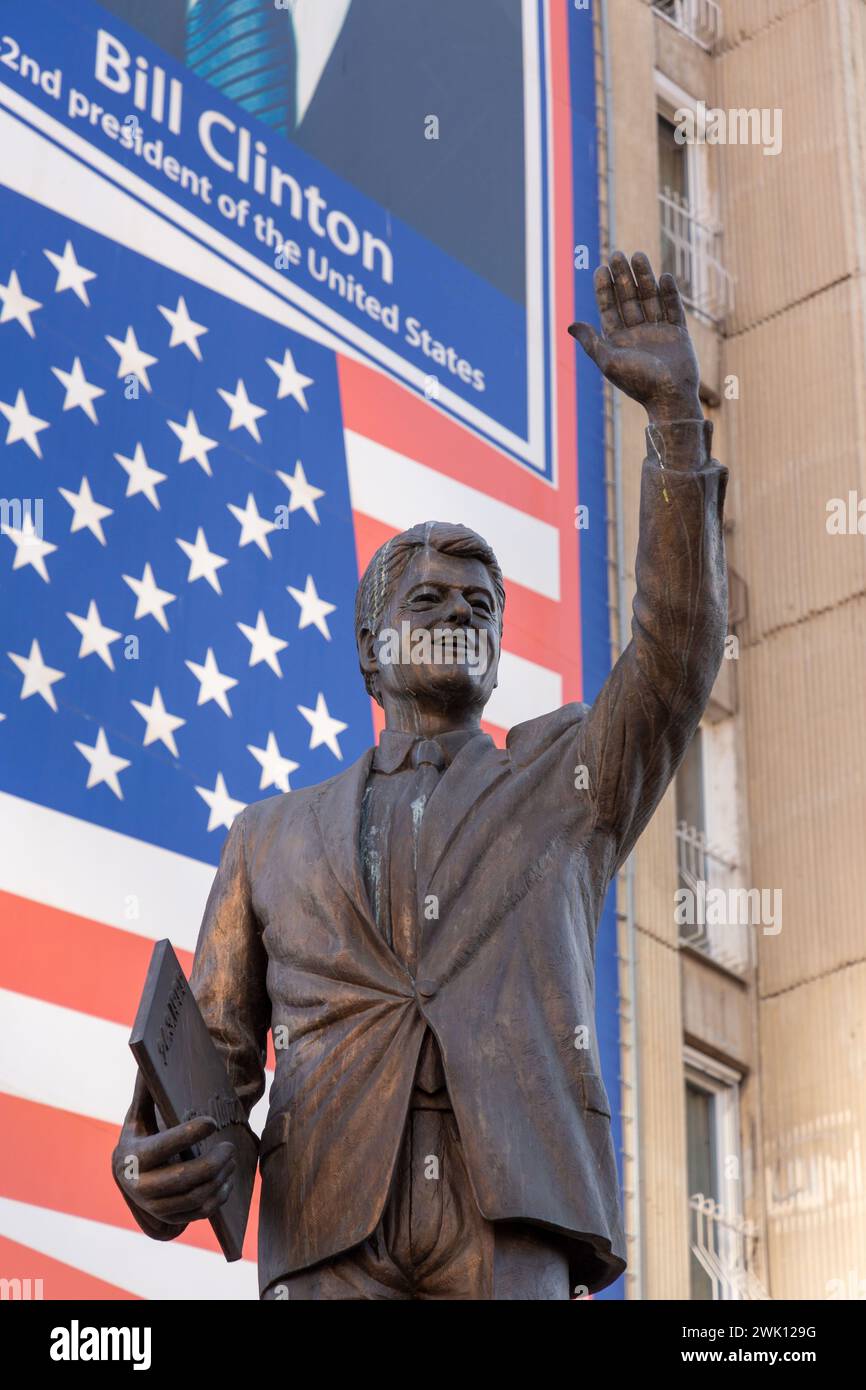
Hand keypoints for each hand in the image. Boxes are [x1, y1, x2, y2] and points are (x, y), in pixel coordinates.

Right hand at [112, 1071, 235, 1227]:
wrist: (129, 1176)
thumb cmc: (141, 1137)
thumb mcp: (138, 1116)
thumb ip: (146, 1091)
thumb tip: (149, 1056)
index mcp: (132, 1157)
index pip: (163, 1147)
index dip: (188, 1134)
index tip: (212, 1122)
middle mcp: (139, 1187)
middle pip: (184, 1178)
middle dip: (213, 1162)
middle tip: (231, 1146)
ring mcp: (154, 1207)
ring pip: (195, 1196)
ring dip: (219, 1178)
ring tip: (231, 1159)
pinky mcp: (169, 1218)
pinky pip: (199, 1213)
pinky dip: (217, 1198)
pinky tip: (227, 1181)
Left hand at [569, 252, 701, 425]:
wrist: (670, 397)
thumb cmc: (637, 382)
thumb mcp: (608, 361)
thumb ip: (591, 342)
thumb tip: (570, 324)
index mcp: (618, 341)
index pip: (609, 309)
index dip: (605, 288)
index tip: (601, 268)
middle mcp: (637, 334)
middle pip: (629, 299)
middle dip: (623, 276)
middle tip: (618, 254)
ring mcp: (658, 332)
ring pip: (650, 298)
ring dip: (644, 277)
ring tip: (639, 255)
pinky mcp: (678, 334)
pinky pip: (673, 309)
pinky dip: (669, 293)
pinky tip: (664, 276)